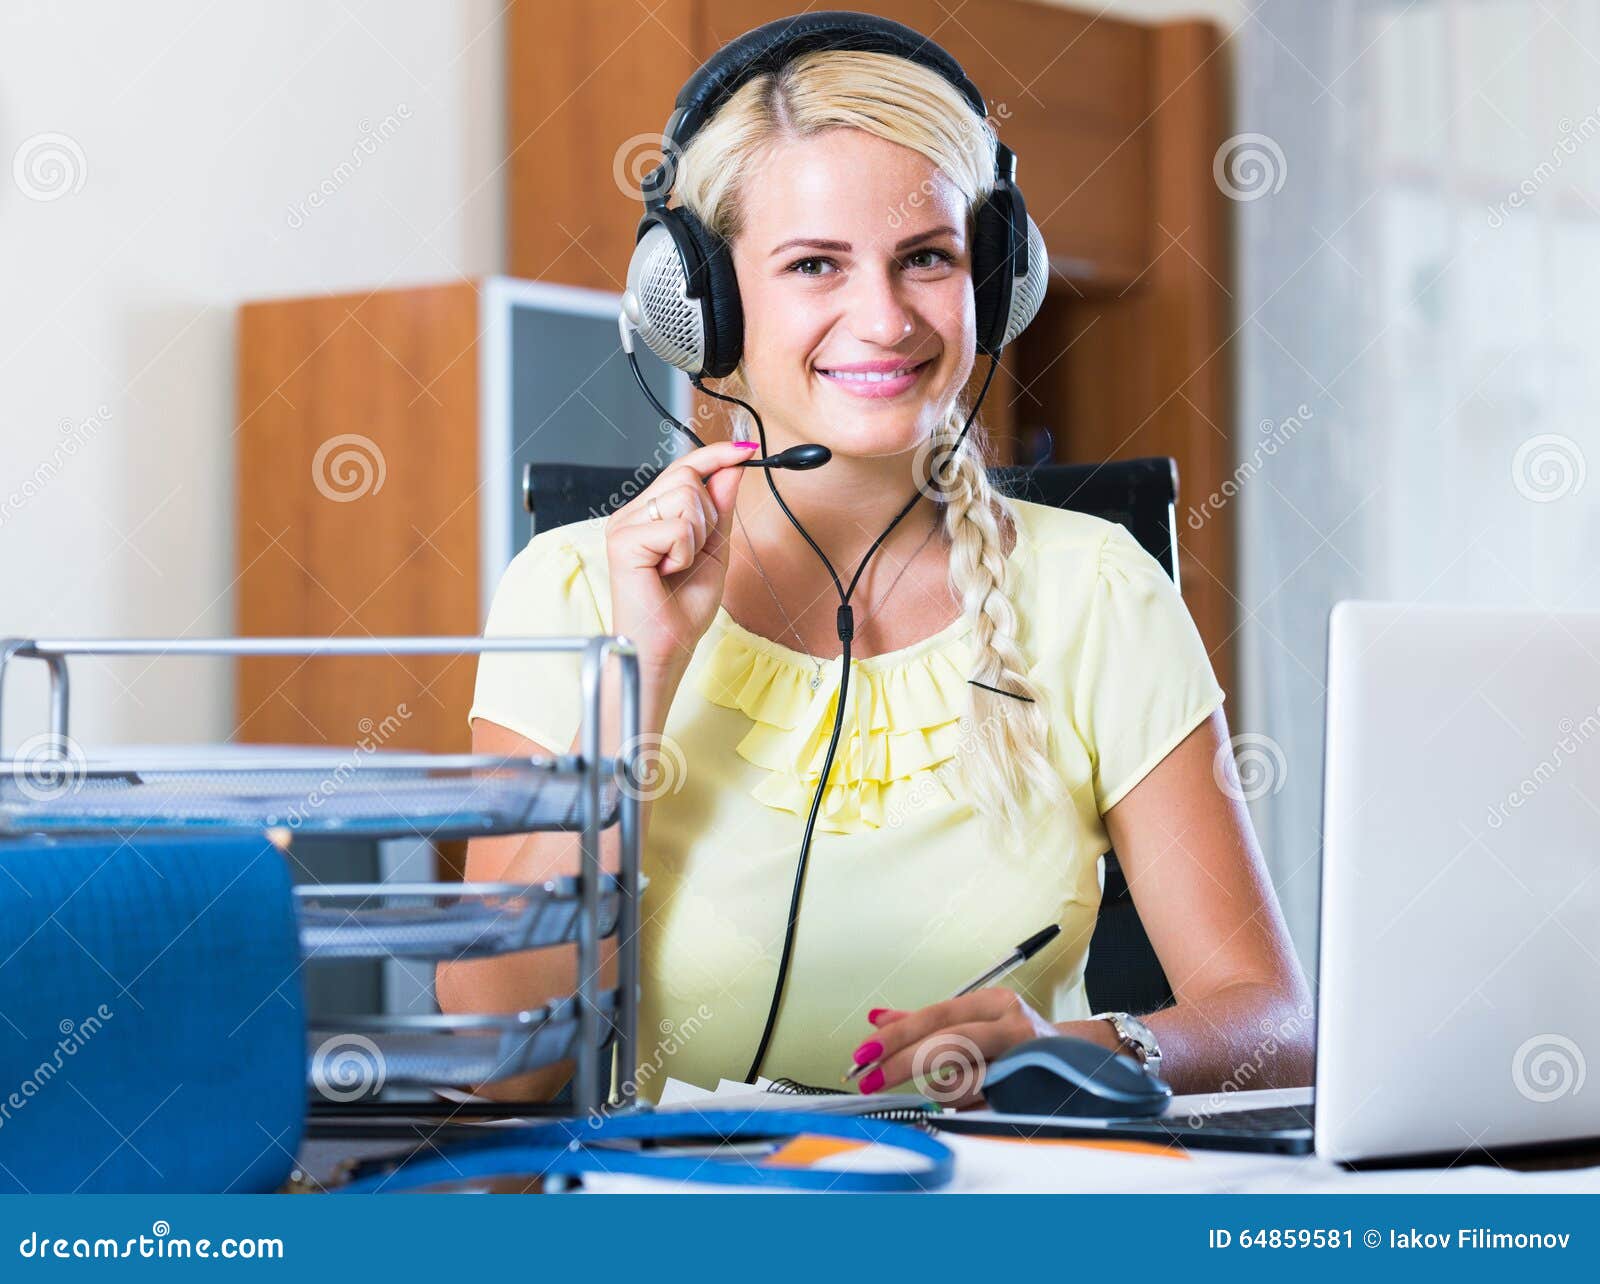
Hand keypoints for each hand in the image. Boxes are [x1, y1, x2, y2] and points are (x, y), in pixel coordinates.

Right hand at [604, 439, 759, 675]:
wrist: (667, 646)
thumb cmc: (683, 606)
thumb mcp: (714, 550)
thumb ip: (720, 509)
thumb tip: (732, 469)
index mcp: (651, 513)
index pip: (683, 468)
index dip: (715, 455)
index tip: (747, 448)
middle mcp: (633, 513)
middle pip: (687, 477)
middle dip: (706, 516)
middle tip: (691, 553)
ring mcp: (623, 525)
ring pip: (684, 497)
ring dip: (696, 537)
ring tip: (677, 566)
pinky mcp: (622, 541)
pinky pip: (677, 528)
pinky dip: (684, 554)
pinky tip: (666, 573)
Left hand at [851, 988, 1059, 1106]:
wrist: (1079, 1061)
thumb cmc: (1014, 1042)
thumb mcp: (972, 1022)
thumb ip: (923, 1023)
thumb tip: (875, 1019)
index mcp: (994, 1002)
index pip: (936, 1015)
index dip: (896, 1036)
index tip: (863, 1054)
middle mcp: (1013, 1025)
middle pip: (947, 1044)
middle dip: (902, 1064)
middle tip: (870, 1081)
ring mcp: (1025, 1060)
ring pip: (962, 1082)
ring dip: (943, 1093)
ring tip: (951, 1090)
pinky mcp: (1030, 1094)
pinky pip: (979, 1109)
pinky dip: (966, 1109)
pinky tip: (975, 1101)